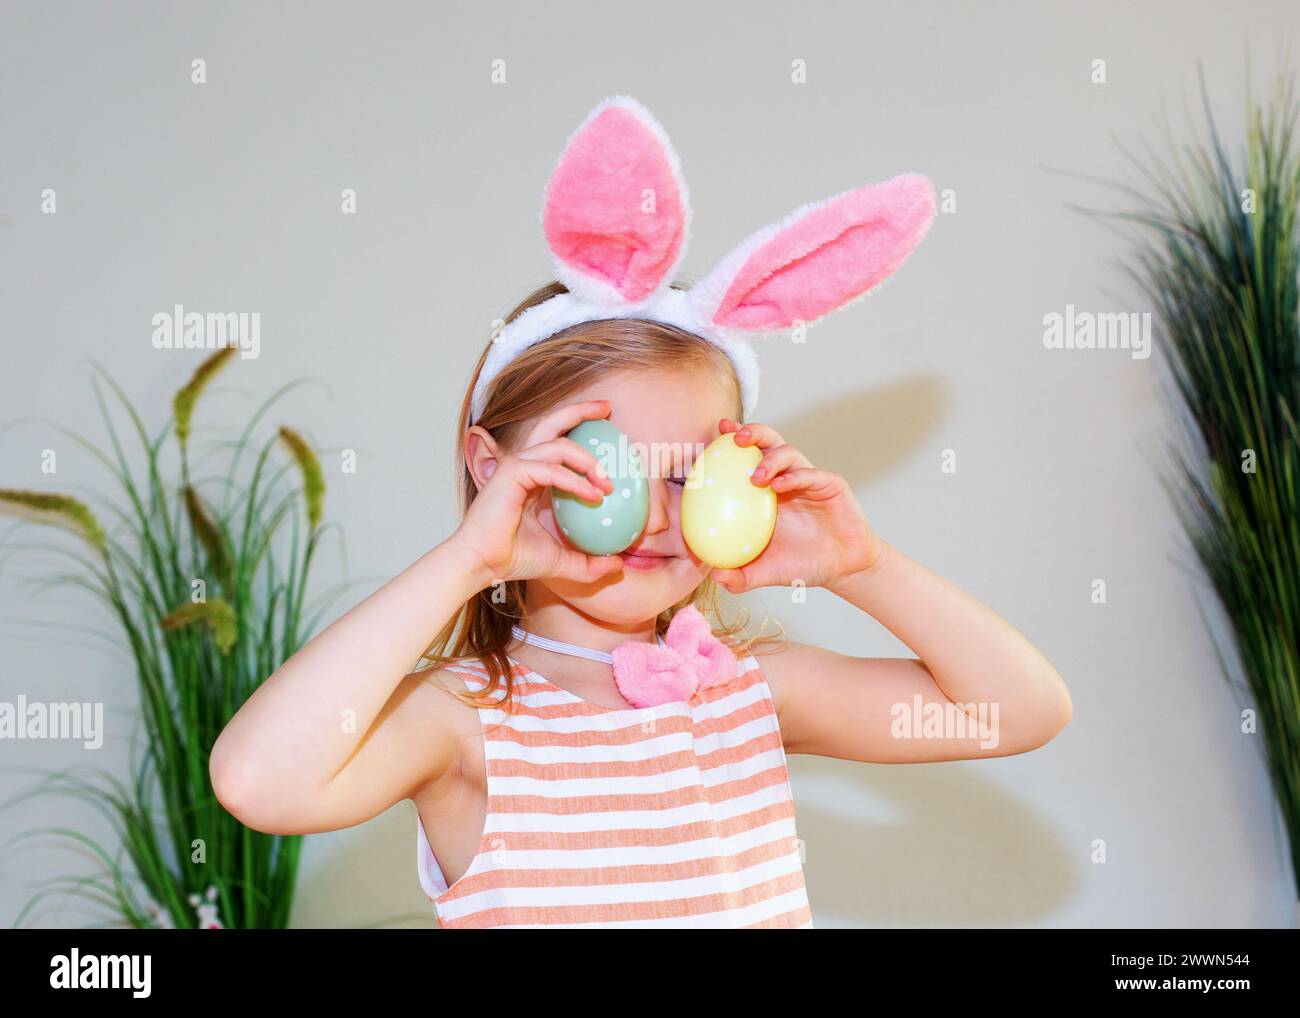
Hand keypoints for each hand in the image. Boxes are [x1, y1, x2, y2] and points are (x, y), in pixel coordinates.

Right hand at [453, 400, 625, 586]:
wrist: (484, 565)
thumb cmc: (515, 558)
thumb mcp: (562, 560)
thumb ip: (589, 562)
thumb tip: (618, 564)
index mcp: (533, 476)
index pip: (559, 443)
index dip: (581, 431)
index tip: (609, 430)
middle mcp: (523, 465)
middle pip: (553, 424)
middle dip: (581, 412)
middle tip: (607, 408)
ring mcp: (516, 467)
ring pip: (558, 445)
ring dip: (588, 460)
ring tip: (608, 481)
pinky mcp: (511, 474)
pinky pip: (550, 469)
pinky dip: (574, 480)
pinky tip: (593, 495)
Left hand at [708, 419, 883, 592]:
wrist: (841, 569)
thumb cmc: (801, 564)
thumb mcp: (764, 572)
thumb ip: (739, 576)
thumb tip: (714, 576)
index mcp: (765, 491)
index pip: (746, 457)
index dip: (731, 441)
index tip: (715, 432)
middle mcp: (785, 479)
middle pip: (767, 441)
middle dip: (751, 432)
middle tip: (734, 438)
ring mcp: (808, 479)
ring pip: (788, 452)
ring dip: (770, 459)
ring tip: (755, 477)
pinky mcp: (830, 485)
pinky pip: (811, 474)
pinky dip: (794, 476)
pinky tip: (780, 485)